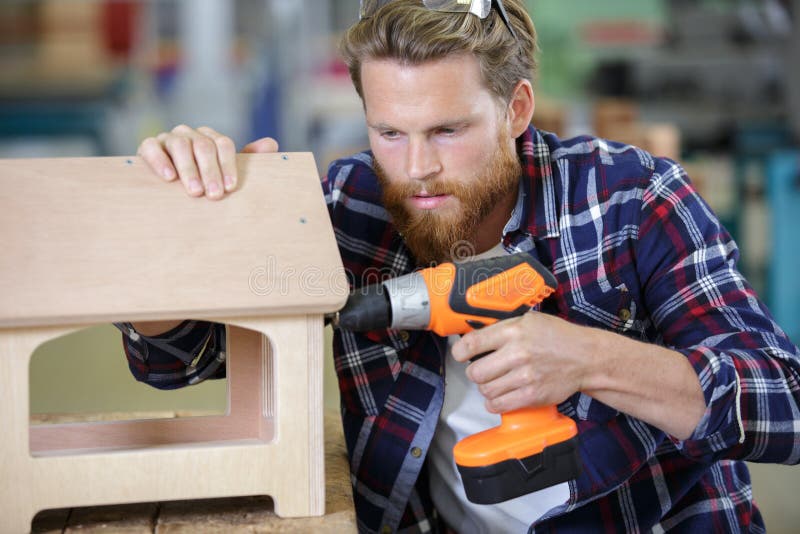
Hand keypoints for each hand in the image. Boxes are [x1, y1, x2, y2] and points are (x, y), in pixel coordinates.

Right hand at [137, 125, 278, 199]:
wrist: (165, 190)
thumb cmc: (202, 181)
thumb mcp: (223, 173)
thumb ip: (246, 160)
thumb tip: (271, 144)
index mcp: (210, 138)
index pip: (224, 144)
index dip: (228, 165)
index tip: (231, 187)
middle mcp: (190, 134)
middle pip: (204, 146)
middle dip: (211, 171)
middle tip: (215, 195)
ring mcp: (168, 138)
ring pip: (180, 146)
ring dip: (189, 170)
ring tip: (195, 191)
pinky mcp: (147, 146)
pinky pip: (151, 147)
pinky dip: (160, 160)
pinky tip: (168, 178)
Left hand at [450, 312, 594, 412]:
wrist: (585, 358)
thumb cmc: (557, 337)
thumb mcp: (529, 321)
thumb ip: (503, 328)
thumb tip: (475, 336)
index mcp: (514, 332)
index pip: (472, 343)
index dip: (459, 351)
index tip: (460, 354)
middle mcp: (518, 354)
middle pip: (475, 372)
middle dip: (474, 372)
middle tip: (481, 370)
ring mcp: (525, 377)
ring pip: (486, 390)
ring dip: (486, 388)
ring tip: (495, 381)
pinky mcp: (531, 396)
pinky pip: (498, 406)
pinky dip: (494, 403)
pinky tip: (500, 395)